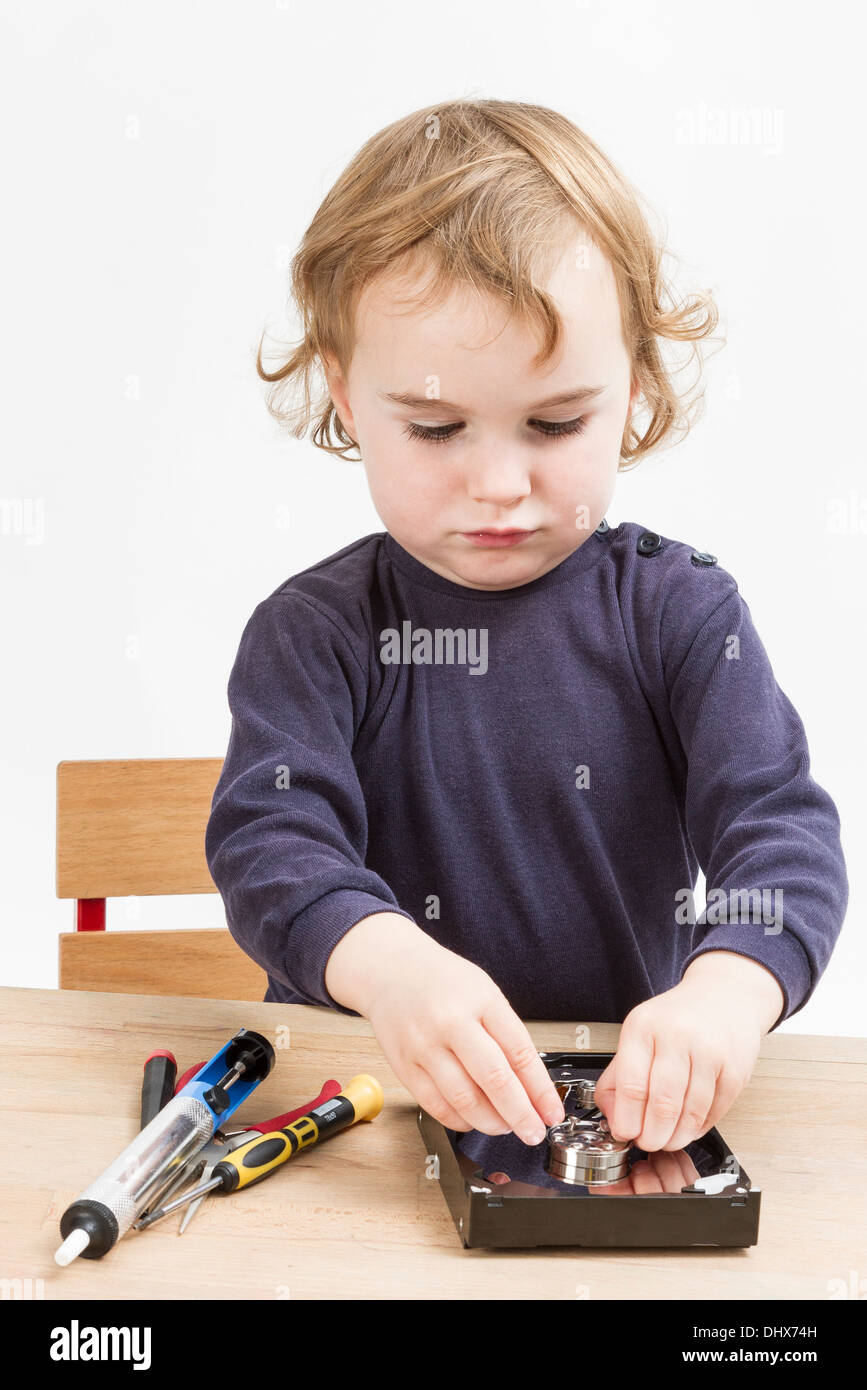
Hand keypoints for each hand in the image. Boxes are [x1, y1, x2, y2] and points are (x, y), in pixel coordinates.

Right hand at [325, 914, 564, 1142]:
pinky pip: (435, 1105)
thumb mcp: (485, 993)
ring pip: (464, 1099)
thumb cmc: (444, 982)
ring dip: (491, 1122)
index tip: (552, 1112)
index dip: (540, 1090)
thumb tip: (531, 1087)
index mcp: (480, 1000)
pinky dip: (459, 1121)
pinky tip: (473, 1121)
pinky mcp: (404, 1065)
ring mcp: (424, 1045)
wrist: (392, 970)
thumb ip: (506, 1035)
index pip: (519, 1053)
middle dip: (520, 1114)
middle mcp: (451, 1022)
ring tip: (505, 1127)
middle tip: (533, 1132)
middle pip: (494, 1079)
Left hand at [593, 952, 783, 1152]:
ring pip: (690, 1113)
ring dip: (676, 1137)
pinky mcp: (734, 1070)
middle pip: (662, 1104)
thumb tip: (612, 1116)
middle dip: (652, 1136)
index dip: (627, 1120)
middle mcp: (677, 1036)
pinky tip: (689, 1127)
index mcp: (644, 1027)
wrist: (725, 996)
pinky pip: (714, 1112)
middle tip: (647, 1142)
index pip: (631, 1085)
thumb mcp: (638, 1033)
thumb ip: (618, 1074)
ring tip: (667, 1139)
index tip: (624, 1133)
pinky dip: (699, 1128)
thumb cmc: (677, 1018)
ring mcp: (710, 1052)